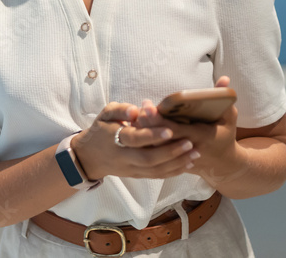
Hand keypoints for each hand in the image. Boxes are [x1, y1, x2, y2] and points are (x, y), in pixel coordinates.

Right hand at [70, 102, 200, 182]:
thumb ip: (120, 110)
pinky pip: (157, 176)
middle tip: (190, 142)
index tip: (170, 130)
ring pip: (155, 170)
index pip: (134, 139)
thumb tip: (135, 110)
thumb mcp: (105, 114)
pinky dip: (174, 171)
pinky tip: (188, 164)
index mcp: (114, 139)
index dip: (152, 136)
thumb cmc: (101, 130)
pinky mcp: (137, 175)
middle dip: (171, 152)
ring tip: (195, 153)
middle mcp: (123, 157)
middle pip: (148, 159)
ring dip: (177, 163)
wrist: (90, 157)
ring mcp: (131, 169)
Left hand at [133, 77, 247, 185]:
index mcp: (200, 137)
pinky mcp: (173, 162)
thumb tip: (225, 78)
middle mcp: (186, 149)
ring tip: (137, 115)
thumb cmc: (225, 136)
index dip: (158, 119)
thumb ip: (223, 98)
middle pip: (160, 138)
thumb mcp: (228, 117)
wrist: (224, 165)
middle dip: (147, 123)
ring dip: (144, 131)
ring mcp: (178, 158)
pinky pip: (155, 153)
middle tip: (141, 107)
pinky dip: (146, 142)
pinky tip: (137, 128)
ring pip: (154, 147)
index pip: (174, 129)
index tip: (148, 105)